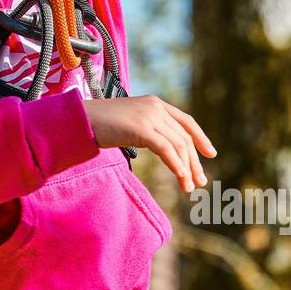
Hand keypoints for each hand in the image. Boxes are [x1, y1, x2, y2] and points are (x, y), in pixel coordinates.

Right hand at [82, 96, 216, 192]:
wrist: (80, 119)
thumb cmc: (100, 124)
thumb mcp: (130, 123)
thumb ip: (147, 129)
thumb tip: (162, 147)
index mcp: (155, 102)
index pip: (186, 121)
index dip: (200, 137)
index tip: (210, 153)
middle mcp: (155, 107)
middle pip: (184, 136)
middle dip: (194, 160)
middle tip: (200, 181)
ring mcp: (148, 116)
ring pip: (177, 145)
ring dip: (186, 168)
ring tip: (189, 187)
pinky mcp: (141, 128)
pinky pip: (166, 149)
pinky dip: (176, 165)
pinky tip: (181, 177)